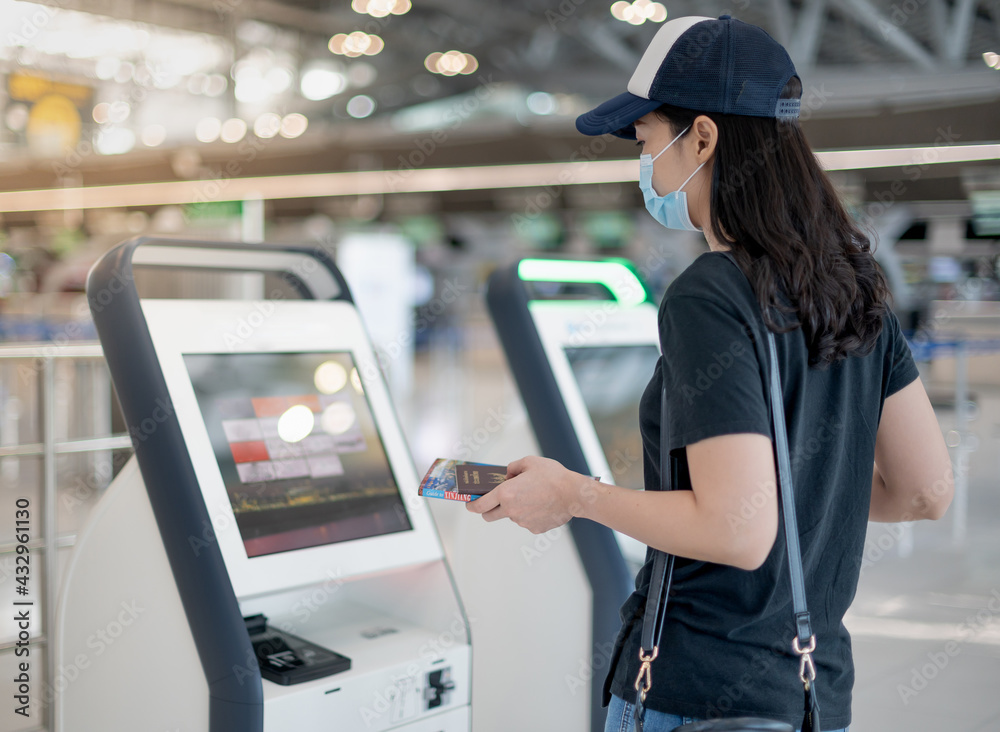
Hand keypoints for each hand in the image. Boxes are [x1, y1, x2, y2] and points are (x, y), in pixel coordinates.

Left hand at [465, 455, 594, 533]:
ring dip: (514, 509)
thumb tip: (506, 475)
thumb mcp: (529, 462)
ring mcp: (523, 522)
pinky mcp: (535, 528)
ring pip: (511, 516)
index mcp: (506, 493)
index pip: (479, 505)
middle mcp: (511, 510)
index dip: (471, 505)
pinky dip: (530, 514)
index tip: (469, 504)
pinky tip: (541, 504)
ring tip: (531, 496)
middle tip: (494, 501)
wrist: (574, 494)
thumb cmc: (553, 476)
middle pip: (489, 516)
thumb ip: (512, 467)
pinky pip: (527, 521)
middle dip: (488, 509)